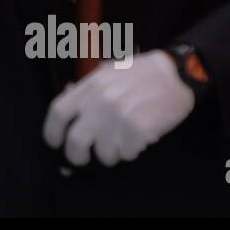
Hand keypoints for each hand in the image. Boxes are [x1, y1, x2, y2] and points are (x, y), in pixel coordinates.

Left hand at [42, 50, 195, 166]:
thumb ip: (86, 88)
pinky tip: (138, 140)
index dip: (52, 131)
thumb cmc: (140, 74)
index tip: (55, 142)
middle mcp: (101, 101)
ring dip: (111, 153)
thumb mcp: (107, 72)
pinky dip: (131, 151)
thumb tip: (66, 96)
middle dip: (76, 155)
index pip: (59, 112)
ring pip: (104, 152)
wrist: (177, 74)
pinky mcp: (139, 128)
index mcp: (91, 85)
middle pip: (76, 140)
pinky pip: (127, 153)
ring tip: (121, 142)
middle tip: (82, 157)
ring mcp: (120, 116)